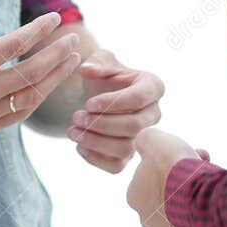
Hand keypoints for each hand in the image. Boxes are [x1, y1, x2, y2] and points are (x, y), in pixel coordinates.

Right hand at [0, 0, 82, 147]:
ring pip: (30, 97)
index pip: (14, 45)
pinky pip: (17, 115)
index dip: (38, 30)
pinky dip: (35, 101)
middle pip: (31, 72)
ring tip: (71, 63)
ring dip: (54, 79)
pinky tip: (46, 89)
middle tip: (74, 40)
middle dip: (57, 55)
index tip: (54, 18)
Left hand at [65, 49, 164, 173]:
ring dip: (96, 142)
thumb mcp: (101, 60)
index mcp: (152, 86)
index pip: (139, 98)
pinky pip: (116, 166)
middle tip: (76, 116)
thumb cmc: (105, 74)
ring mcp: (143, 137)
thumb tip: (87, 70)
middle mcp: (153, 114)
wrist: (99, 94)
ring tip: (73, 131)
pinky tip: (79, 146)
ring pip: (125, 149)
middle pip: (134, 126)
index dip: (113, 103)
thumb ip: (96, 62)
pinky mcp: (129, 155)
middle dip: (101, 123)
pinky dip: (95, 159)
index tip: (88, 103)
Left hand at [126, 127, 208, 226]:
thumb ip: (145, 139)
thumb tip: (144, 141)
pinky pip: (199, 226)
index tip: (186, 153)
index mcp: (135, 197)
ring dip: (196, 196)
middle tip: (203, 163)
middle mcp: (148, 220)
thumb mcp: (154, 139)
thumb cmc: (175, 167)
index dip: (171, 160)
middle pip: (169, 192)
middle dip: (184, 177)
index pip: (152, 174)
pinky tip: (214, 202)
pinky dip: (207, 213)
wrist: (202, 199)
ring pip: (184, 210)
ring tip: (211, 182)